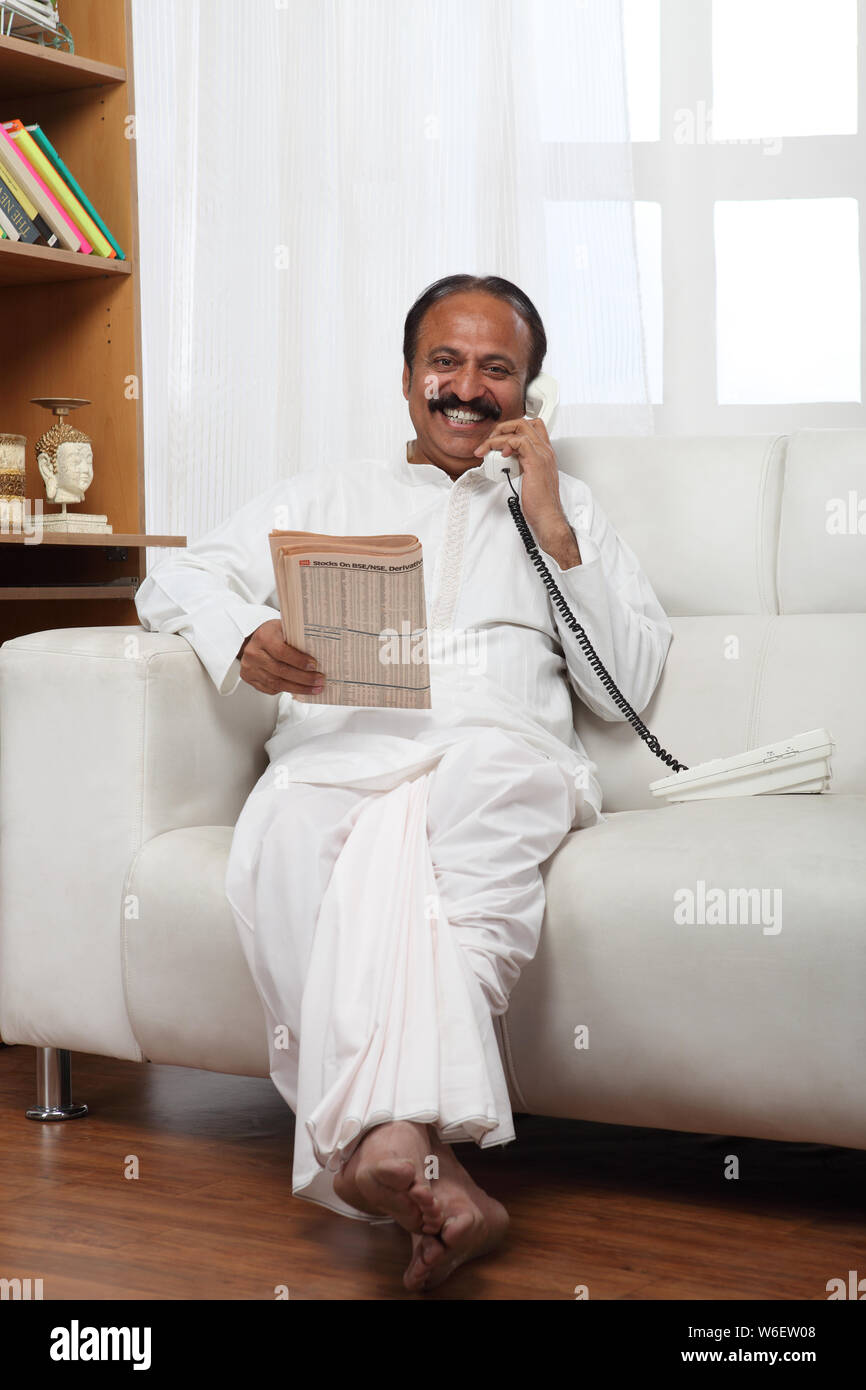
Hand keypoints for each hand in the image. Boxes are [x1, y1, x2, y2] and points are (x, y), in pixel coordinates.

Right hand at [237, 619, 324, 695]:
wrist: (255, 640)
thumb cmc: (274, 634)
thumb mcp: (285, 629)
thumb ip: (298, 638)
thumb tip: (322, 650)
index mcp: (263, 637)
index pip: (282, 652)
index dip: (299, 661)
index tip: (314, 666)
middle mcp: (253, 653)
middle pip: (281, 671)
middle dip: (303, 678)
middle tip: (319, 681)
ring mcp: (250, 667)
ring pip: (276, 683)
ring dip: (298, 688)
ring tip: (314, 689)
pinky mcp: (249, 678)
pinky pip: (271, 689)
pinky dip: (287, 690)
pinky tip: (300, 689)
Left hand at [473, 416, 580, 563]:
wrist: (547, 516)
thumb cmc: (539, 503)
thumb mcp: (529, 478)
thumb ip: (520, 465)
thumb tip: (504, 460)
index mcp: (545, 453)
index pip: (532, 427)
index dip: (512, 428)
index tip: (498, 440)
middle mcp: (545, 450)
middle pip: (524, 422)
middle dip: (502, 427)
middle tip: (489, 441)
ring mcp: (542, 454)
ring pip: (519, 428)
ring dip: (497, 436)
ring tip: (486, 448)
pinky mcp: (536, 461)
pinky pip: (519, 441)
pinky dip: (505, 443)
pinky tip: (500, 454)